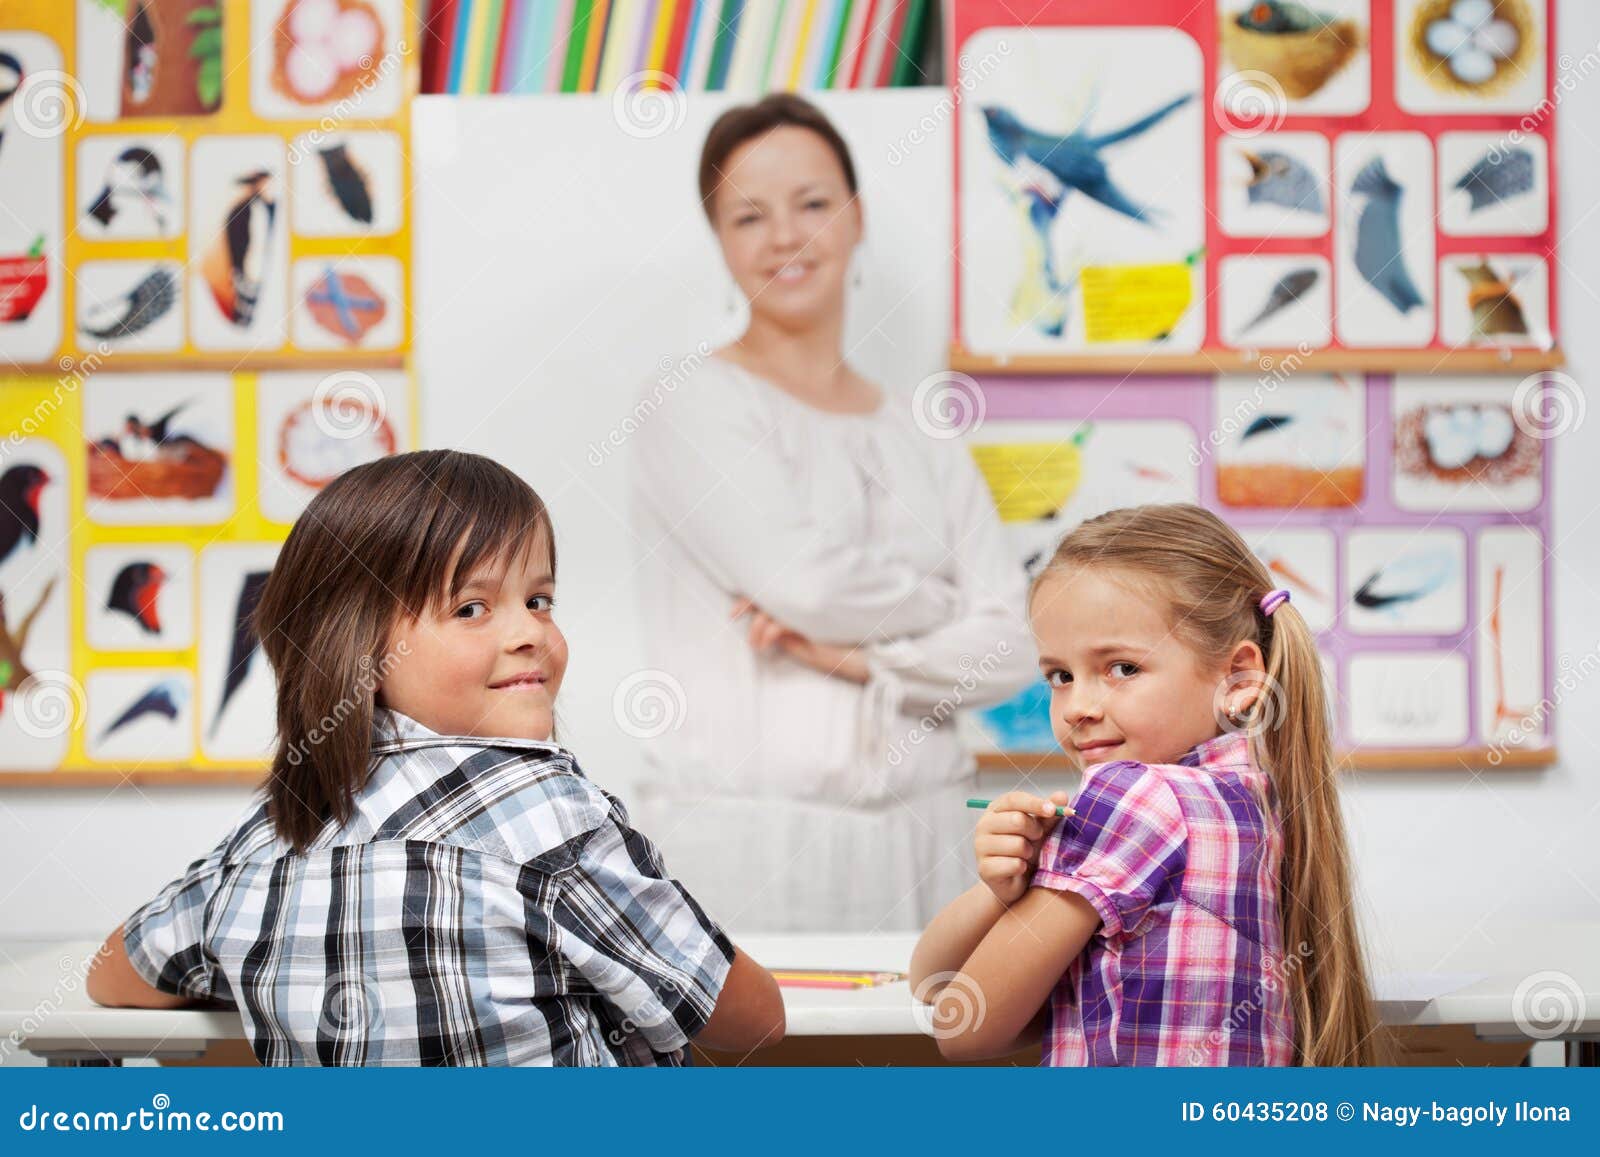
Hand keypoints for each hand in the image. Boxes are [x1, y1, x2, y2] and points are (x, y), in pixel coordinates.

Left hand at [730, 599, 870, 683]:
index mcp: (811, 606)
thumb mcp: (812, 650)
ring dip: (758, 626)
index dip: (753, 599)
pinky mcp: (822, 617)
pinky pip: (786, 619)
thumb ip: (791, 637)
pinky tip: (767, 641)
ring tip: (757, 643)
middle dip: (748, 605)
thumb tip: (768, 629)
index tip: (734, 612)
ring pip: (776, 606)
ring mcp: (817, 608)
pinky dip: (771, 630)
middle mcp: (812, 603)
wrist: (877, 662)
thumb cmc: (848, 657)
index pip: (778, 594)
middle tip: (733, 616)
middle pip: (774, 592)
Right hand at [975, 790, 1072, 905]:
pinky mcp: (984, 868)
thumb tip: (1062, 796)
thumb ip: (1049, 813)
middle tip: (1037, 838)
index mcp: (996, 809)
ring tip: (1026, 855)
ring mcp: (980, 847)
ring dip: (1029, 852)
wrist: (1015, 882)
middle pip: (1016, 820)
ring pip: (1017, 844)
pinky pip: (1014, 865)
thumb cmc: (1027, 850)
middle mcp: (984, 825)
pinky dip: (1023, 867)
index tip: (1053, 810)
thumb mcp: (1040, 829)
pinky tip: (1019, 868)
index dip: (1035, 803)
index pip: (1014, 799)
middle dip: (1034, 831)